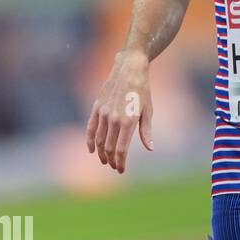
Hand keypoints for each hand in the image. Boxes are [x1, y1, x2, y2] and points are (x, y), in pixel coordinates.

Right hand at [86, 51, 152, 172]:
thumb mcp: (148, 111)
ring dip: (101, 152)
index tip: (121, 170)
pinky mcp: (97, 107)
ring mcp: (103, 113)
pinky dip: (90, 140)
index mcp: (129, 121)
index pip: (121, 149)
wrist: (129, 69)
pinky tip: (92, 149)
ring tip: (105, 160)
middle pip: (109, 147)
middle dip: (111, 160)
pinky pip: (91, 128)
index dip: (121, 162)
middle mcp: (114, 119)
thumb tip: (149, 148)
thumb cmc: (142, 90)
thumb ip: (146, 131)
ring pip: (99, 139)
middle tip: (115, 167)